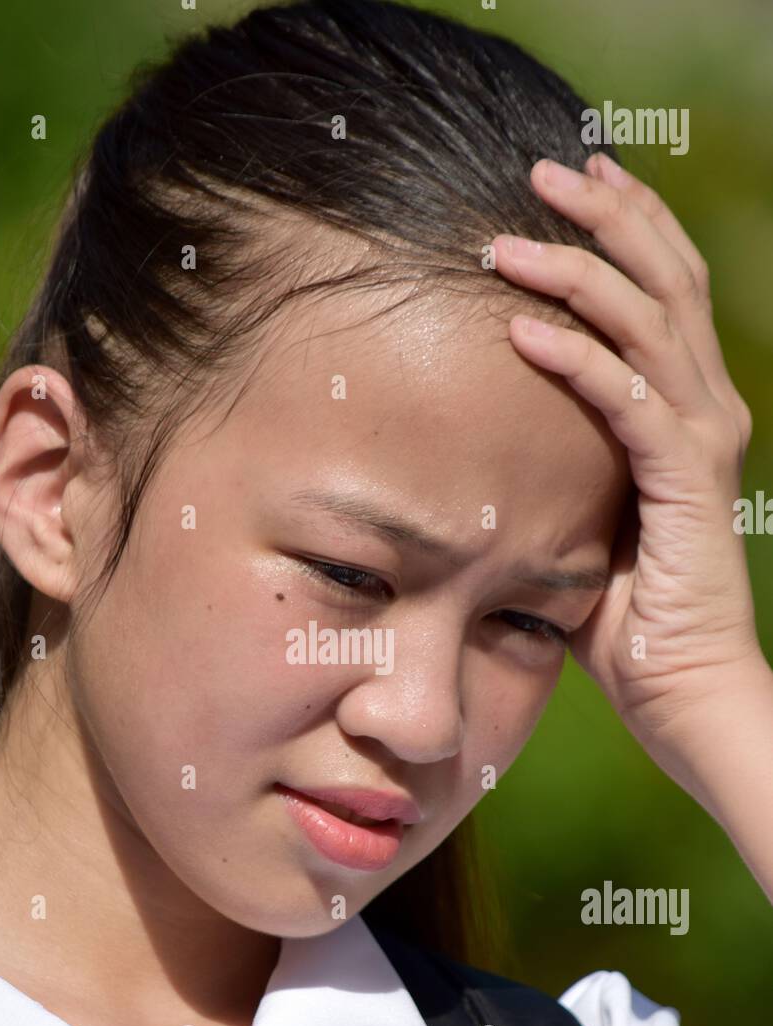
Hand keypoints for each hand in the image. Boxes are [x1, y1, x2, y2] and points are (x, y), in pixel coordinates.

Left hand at [491, 154, 765, 761]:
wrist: (687, 695)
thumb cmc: (630, 623)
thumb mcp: (583, 525)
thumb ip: (553, 476)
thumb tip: (481, 458)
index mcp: (683, 412)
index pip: (660, 295)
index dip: (623, 230)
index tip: (567, 184)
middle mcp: (705, 410)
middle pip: (665, 279)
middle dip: (607, 213)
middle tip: (543, 168)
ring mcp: (702, 442)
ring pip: (648, 322)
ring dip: (578, 268)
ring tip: (506, 236)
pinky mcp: (687, 483)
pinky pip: (629, 401)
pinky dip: (576, 359)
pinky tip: (521, 330)